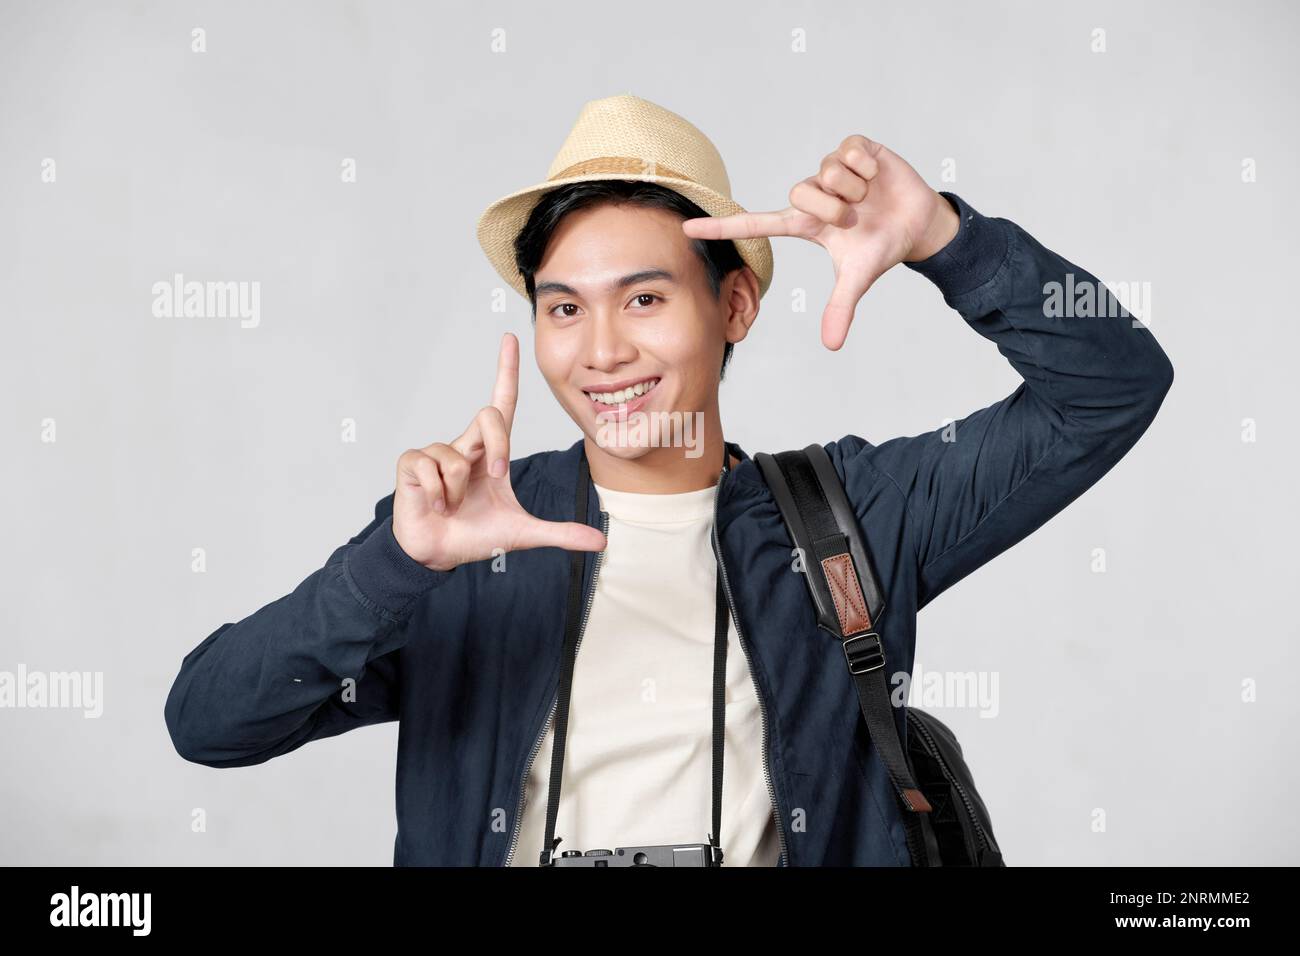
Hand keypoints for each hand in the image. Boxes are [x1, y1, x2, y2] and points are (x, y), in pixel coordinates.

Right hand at [392, 332, 607, 570]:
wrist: (438, 555)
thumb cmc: (475, 535)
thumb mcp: (523, 533)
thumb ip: (561, 533)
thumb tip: (601, 542)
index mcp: (492, 452)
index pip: (502, 403)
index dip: (506, 371)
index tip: (511, 338)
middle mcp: (466, 445)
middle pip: (489, 416)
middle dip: (498, 447)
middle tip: (496, 478)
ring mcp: (437, 452)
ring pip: (458, 458)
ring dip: (459, 491)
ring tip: (452, 506)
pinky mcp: (412, 463)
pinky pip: (431, 469)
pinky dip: (437, 495)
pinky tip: (435, 505)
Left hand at [682, 135, 959, 349]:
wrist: (918, 224)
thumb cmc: (880, 248)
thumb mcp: (858, 278)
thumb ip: (840, 308)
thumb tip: (831, 346)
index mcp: (806, 224)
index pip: (757, 223)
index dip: (724, 228)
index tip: (687, 229)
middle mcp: (813, 194)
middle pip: (801, 193)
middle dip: (833, 210)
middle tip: (853, 218)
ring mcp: (832, 170)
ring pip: (827, 172)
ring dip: (853, 190)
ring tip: (867, 197)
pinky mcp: (854, 149)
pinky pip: (849, 152)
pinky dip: (867, 169)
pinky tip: (876, 177)